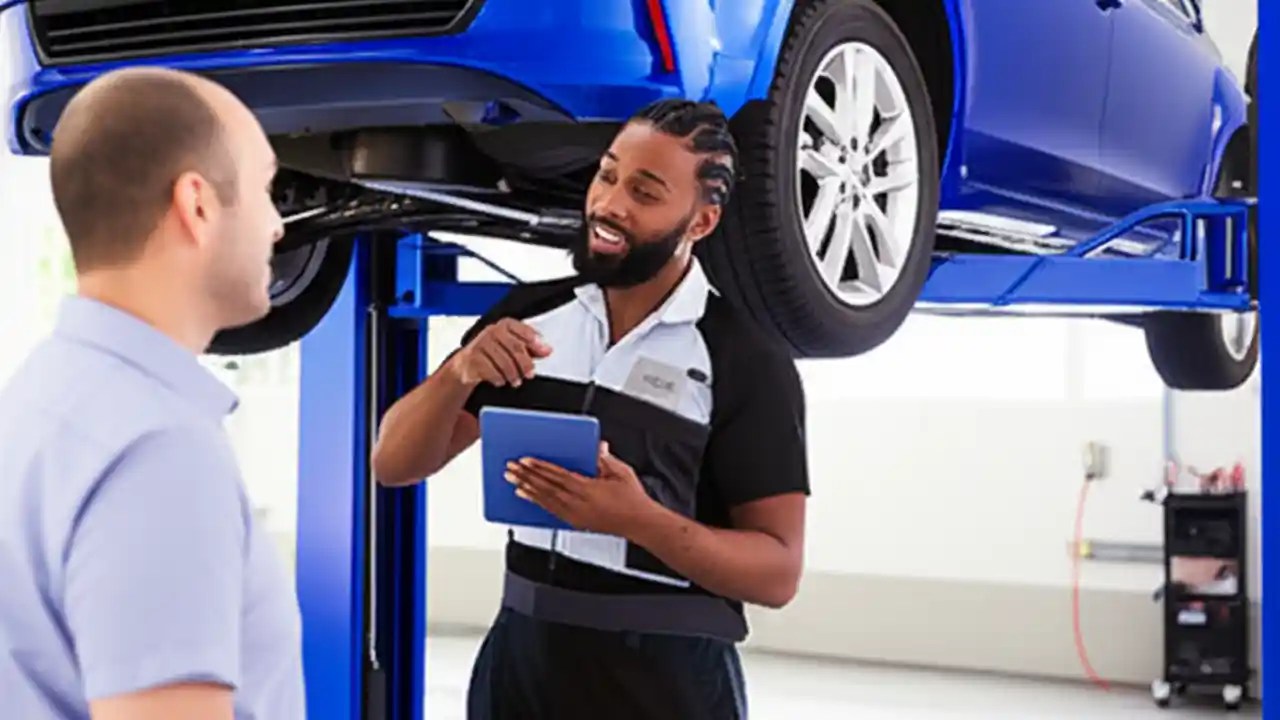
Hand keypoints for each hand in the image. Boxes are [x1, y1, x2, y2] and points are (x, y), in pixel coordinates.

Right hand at [451, 318, 551, 388]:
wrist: (467, 364)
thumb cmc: (493, 354)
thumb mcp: (514, 349)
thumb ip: (532, 348)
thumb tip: (547, 349)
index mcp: (505, 325)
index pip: (522, 329)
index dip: (534, 340)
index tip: (543, 350)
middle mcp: (492, 331)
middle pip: (515, 347)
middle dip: (525, 363)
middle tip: (530, 374)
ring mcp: (481, 343)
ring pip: (503, 361)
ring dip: (512, 374)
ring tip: (515, 381)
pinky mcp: (472, 357)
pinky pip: (490, 370)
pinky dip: (498, 378)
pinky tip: (500, 381)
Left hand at [506, 442, 656, 536]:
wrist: (639, 523)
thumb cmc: (632, 499)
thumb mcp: (621, 473)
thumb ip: (605, 460)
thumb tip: (597, 447)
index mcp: (589, 490)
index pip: (558, 476)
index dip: (540, 468)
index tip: (525, 460)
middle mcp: (579, 504)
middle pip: (547, 488)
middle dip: (527, 477)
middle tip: (510, 468)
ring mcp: (575, 515)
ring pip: (546, 500)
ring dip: (527, 489)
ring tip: (512, 481)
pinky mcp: (575, 522)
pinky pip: (551, 510)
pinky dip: (537, 502)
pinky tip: (527, 496)